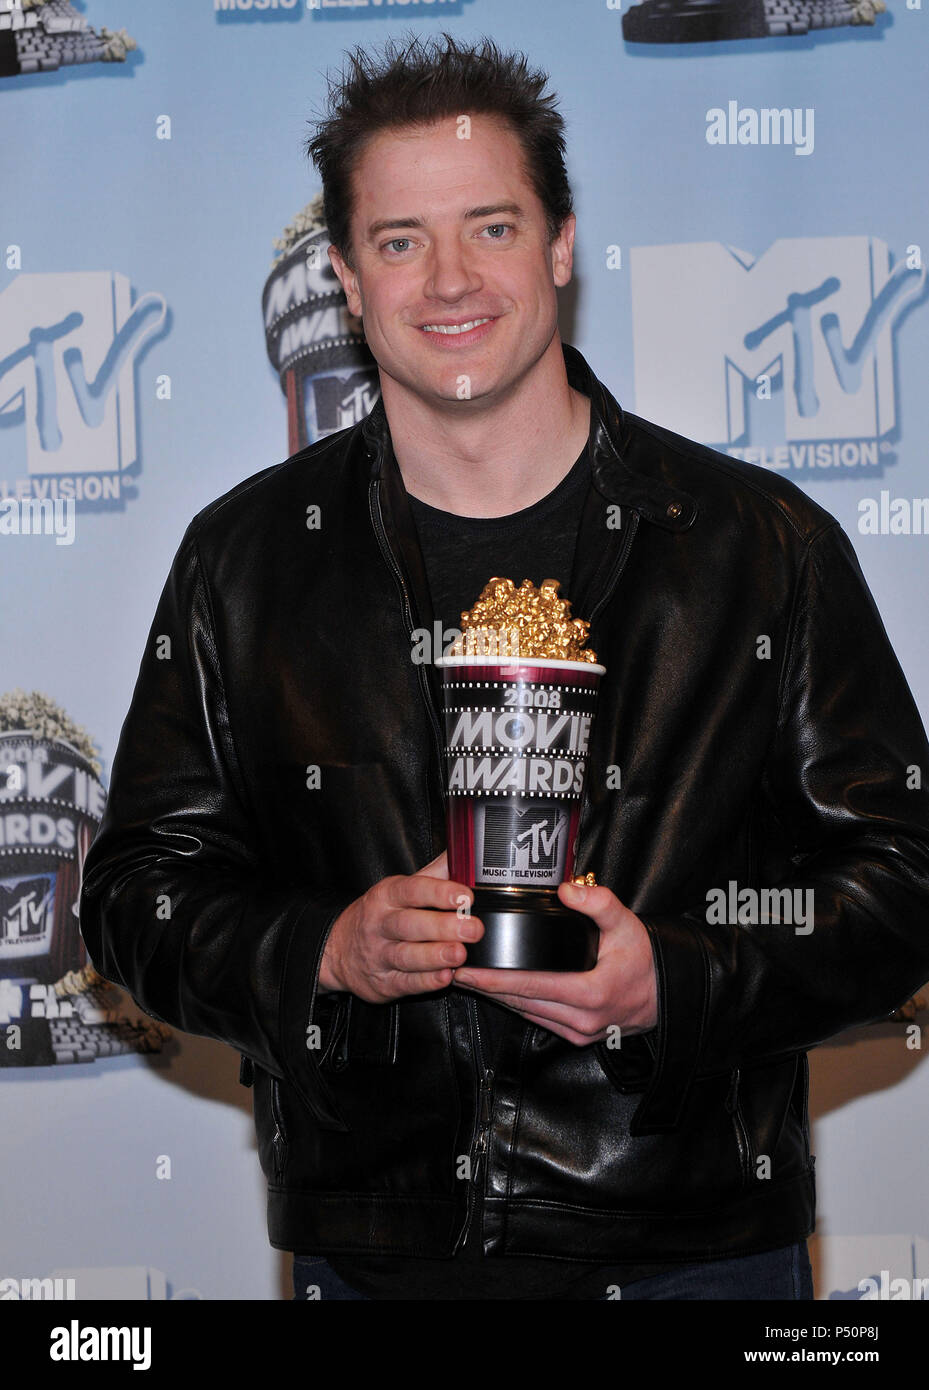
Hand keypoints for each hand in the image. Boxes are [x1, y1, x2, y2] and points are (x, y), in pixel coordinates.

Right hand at [319, 851, 482, 1002]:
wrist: (338, 950)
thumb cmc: (380, 916)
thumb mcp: (399, 889)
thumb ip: (434, 874)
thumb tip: (463, 853)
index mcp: (387, 896)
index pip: (412, 890)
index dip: (439, 892)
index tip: (464, 896)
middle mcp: (381, 924)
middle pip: (410, 924)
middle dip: (443, 926)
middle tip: (472, 928)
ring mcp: (380, 955)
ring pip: (407, 955)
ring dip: (435, 955)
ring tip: (459, 953)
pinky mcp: (384, 983)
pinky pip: (406, 983)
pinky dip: (426, 981)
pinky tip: (445, 977)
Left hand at [452, 880, 657, 1045]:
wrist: (668, 992)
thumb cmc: (646, 957)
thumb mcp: (627, 923)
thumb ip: (598, 902)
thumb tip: (566, 889)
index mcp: (590, 993)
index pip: (529, 985)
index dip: (492, 978)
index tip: (465, 968)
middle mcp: (581, 1020)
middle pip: (519, 1002)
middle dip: (483, 987)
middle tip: (451, 967)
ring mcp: (578, 1032)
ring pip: (525, 1014)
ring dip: (495, 997)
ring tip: (466, 978)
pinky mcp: (577, 1037)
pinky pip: (538, 1019)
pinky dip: (516, 1004)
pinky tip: (497, 991)